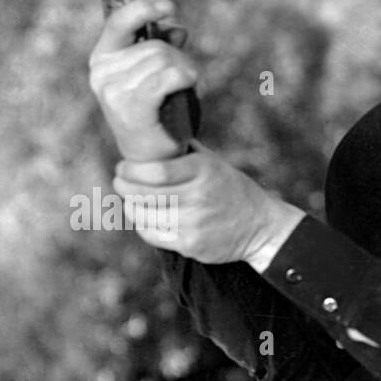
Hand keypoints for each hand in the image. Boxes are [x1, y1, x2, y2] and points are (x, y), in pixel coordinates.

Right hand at [88, 0, 197, 161]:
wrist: (154, 154)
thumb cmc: (157, 110)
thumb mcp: (156, 72)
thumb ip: (162, 45)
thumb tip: (176, 27)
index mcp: (102, 58)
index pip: (118, 21)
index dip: (143, 7)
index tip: (167, 5)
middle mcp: (102, 72)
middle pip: (153, 44)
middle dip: (177, 55)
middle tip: (184, 76)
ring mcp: (113, 90)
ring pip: (164, 59)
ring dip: (185, 69)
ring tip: (183, 88)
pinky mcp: (131, 107)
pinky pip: (168, 77)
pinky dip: (185, 77)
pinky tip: (188, 85)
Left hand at [113, 146, 305, 267]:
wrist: (260, 226)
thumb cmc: (230, 189)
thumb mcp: (214, 163)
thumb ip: (184, 152)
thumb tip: (150, 135)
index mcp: (203, 171)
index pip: (155, 171)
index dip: (131, 169)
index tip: (123, 167)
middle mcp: (199, 196)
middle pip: (144, 193)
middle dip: (123, 186)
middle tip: (120, 182)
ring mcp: (195, 223)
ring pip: (144, 216)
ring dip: (132, 207)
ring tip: (132, 200)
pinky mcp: (192, 245)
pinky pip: (153, 235)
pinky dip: (144, 226)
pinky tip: (147, 219)